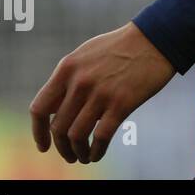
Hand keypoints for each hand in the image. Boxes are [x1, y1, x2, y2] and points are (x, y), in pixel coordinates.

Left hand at [30, 21, 174, 164]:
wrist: (156, 38)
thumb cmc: (121, 47)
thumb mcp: (86, 55)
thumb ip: (70, 78)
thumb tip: (58, 108)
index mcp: (67, 69)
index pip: (40, 109)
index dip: (38, 132)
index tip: (44, 146)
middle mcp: (80, 82)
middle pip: (58, 127)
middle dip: (61, 147)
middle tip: (69, 154)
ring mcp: (101, 93)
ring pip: (77, 136)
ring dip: (77, 152)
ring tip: (82, 157)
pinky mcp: (122, 103)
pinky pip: (101, 136)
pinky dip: (96, 151)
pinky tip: (96, 154)